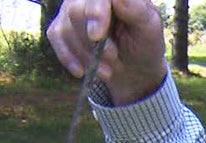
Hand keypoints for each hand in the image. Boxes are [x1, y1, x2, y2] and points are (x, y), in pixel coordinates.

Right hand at [47, 0, 167, 104]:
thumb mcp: (149, 29)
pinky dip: (69, 58)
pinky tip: (82, 71)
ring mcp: (73, 8)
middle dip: (92, 41)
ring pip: (65, 27)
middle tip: (112, 56)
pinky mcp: (62, 25)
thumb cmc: (144, 44)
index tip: (97, 36)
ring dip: (85, 54)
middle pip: (76, 11)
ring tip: (107, 69)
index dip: (95, 12)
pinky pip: (56, 37)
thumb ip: (137, 11)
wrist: (133, 68)